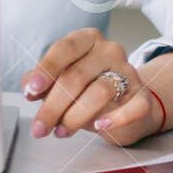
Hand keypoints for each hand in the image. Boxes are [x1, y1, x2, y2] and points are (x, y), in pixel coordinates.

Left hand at [22, 28, 161, 146]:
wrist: (128, 103)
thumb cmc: (89, 88)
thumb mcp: (62, 81)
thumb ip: (44, 81)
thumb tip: (29, 86)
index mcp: (87, 40)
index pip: (65, 48)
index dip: (46, 69)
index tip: (31, 91)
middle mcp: (109, 51)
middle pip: (77, 75)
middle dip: (54, 106)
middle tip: (40, 127)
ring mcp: (128, 73)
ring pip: (99, 92)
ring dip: (74, 116)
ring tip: (62, 131)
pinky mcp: (142, 97)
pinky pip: (132, 108)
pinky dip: (115, 119)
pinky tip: (99, 126)